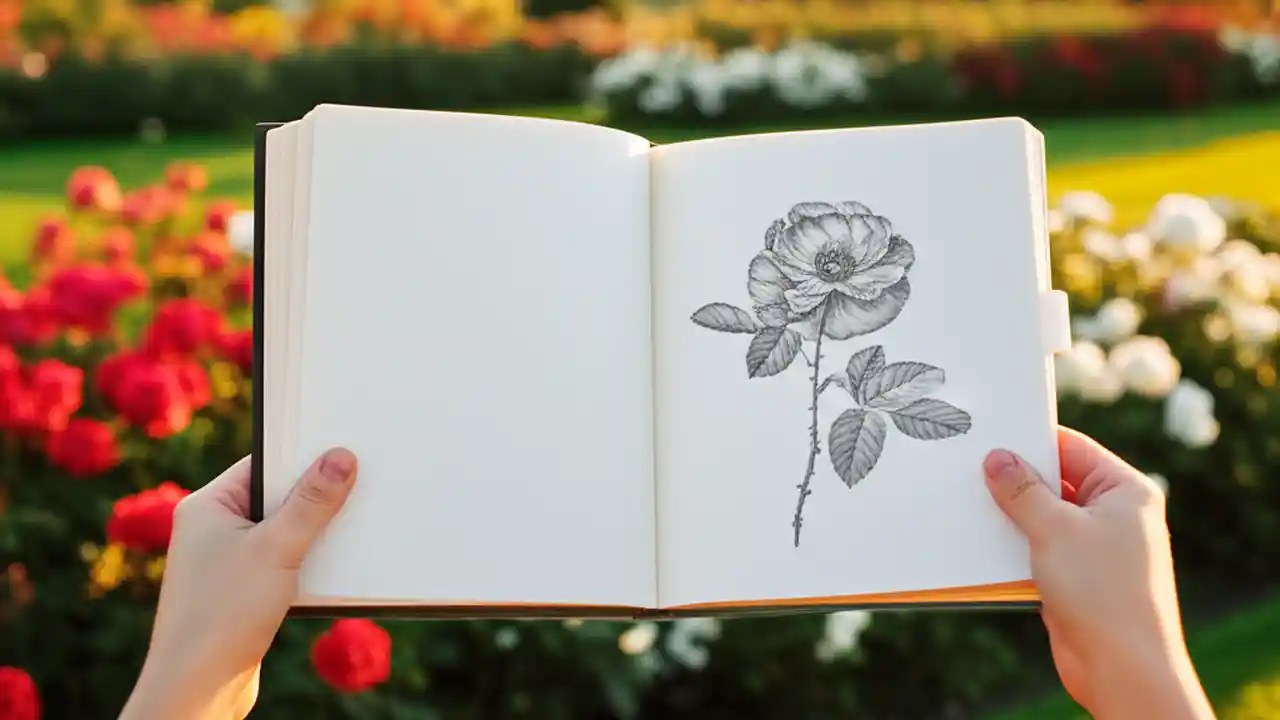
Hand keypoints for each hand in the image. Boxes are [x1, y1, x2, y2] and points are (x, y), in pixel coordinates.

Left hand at [120, 448, 357, 719]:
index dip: (304, 457)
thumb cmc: (223, 615)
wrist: (196, 688)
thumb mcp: (277, 548)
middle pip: (276, 497)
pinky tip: (331, 569)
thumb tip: (341, 456)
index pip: (263, 464)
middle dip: (315, 499)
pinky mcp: (242, 592)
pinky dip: (306, 563)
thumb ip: (312, 501)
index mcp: (207, 506)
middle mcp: (211, 529)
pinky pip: (282, 563)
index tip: (344, 452)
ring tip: (348, 531)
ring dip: (313, 535)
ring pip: (283, 532)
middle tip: (356, 489)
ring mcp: (225, 562)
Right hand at [982, 428, 1212, 719]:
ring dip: (1013, 516)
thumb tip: (998, 459)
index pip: (1073, 448)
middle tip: (971, 469)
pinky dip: (1016, 545)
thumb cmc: (1103, 593)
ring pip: (1046, 517)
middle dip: (1017, 480)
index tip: (990, 437)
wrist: (1123, 668)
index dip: (1031, 442)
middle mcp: (1117, 516)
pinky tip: (984, 542)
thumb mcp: (1055, 529)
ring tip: (972, 506)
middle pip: (1057, 482)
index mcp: (1127, 491)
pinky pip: (1041, 549)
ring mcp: (1098, 548)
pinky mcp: (1079, 578)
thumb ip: (1022, 490)